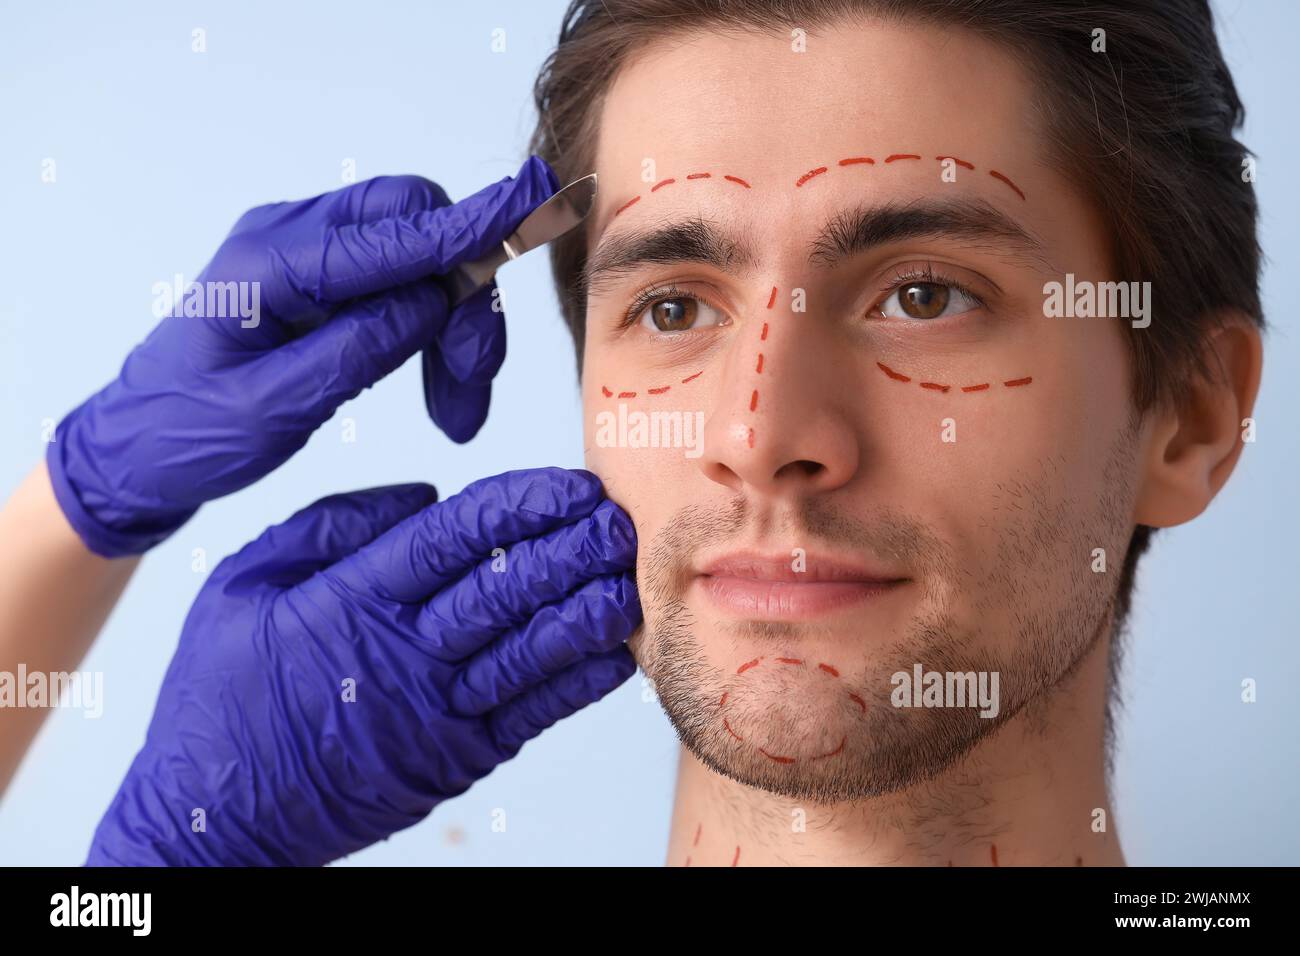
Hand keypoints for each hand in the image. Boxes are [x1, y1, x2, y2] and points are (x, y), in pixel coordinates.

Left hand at [48, 156, 558, 555]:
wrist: (136, 452)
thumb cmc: (187, 435)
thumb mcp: (272, 408)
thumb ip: (354, 349)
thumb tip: (433, 300)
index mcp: (266, 263)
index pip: (387, 233)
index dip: (464, 229)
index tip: (530, 208)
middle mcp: (290, 239)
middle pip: (414, 227)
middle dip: (463, 300)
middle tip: (473, 383)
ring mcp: (308, 258)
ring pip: (420, 262)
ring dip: (455, 330)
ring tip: (459, 412)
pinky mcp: (324, 285)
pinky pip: (403, 290)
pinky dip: (434, 338)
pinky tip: (441, 395)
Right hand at [86, 468, 640, 865]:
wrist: (210, 820)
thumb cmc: (219, 697)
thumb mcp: (239, 587)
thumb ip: (325, 528)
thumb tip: (419, 495)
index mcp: (351, 601)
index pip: (454, 538)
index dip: (519, 506)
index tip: (566, 485)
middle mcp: (403, 654)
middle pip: (504, 590)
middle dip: (568, 551)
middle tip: (616, 521)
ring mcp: (434, 712)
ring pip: (528, 653)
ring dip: (585, 613)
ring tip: (628, 579)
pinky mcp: (453, 759)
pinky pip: (529, 716)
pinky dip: (575, 686)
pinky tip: (614, 654)